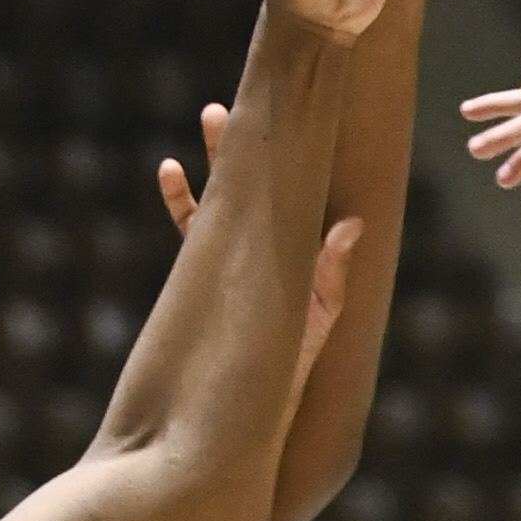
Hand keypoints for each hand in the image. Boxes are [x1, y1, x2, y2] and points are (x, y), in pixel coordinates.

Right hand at [157, 105, 360, 421]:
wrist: (261, 410)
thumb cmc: (297, 364)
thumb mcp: (321, 314)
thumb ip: (332, 271)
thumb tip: (352, 223)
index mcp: (288, 252)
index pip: (282, 196)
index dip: (278, 161)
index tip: (278, 120)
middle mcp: (257, 250)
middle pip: (246, 189)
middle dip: (233, 150)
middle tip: (222, 110)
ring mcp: (227, 264)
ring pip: (216, 203)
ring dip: (207, 168)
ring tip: (204, 125)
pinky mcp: (203, 281)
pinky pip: (190, 234)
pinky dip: (180, 202)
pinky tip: (168, 173)